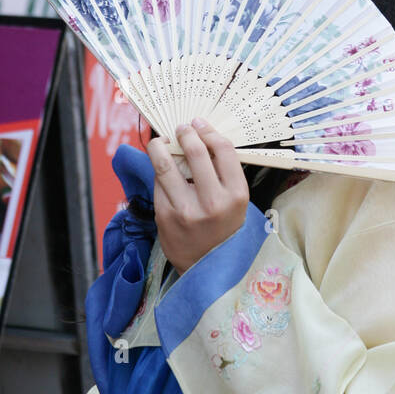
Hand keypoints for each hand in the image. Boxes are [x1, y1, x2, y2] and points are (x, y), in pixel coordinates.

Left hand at [147, 118, 248, 275]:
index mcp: (236, 194)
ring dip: (159, 146)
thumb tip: (200, 135)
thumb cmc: (224, 227)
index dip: (209, 131)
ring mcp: (186, 210)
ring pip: (165, 165)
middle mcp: (212, 202)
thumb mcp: (236, 201)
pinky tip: (162, 169)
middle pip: (194, 152)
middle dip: (185, 133)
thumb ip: (223, 172)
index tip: (199, 125)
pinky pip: (158, 184)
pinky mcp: (164, 217)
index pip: (222, 149)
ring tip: (160, 142)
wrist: (208, 269)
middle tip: (181, 129)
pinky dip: (158, 172)